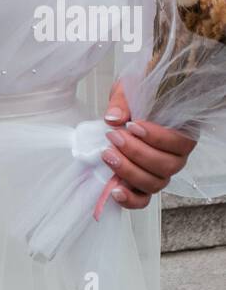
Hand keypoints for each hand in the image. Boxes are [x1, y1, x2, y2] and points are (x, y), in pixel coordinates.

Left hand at [95, 79, 197, 211]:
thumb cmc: (134, 98)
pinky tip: (115, 191)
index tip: (132, 126)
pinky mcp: (143, 184)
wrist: (124, 108)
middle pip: (167, 166)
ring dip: (129, 171)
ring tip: (108, 154)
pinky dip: (130, 199)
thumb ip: (123, 101)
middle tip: (114, 137)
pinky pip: (143, 199)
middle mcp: (176, 157)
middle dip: (137, 153)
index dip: (157, 137)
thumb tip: (114, 119)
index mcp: (181, 132)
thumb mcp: (128, 90)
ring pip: (154, 183)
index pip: (181, 143)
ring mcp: (160, 173)